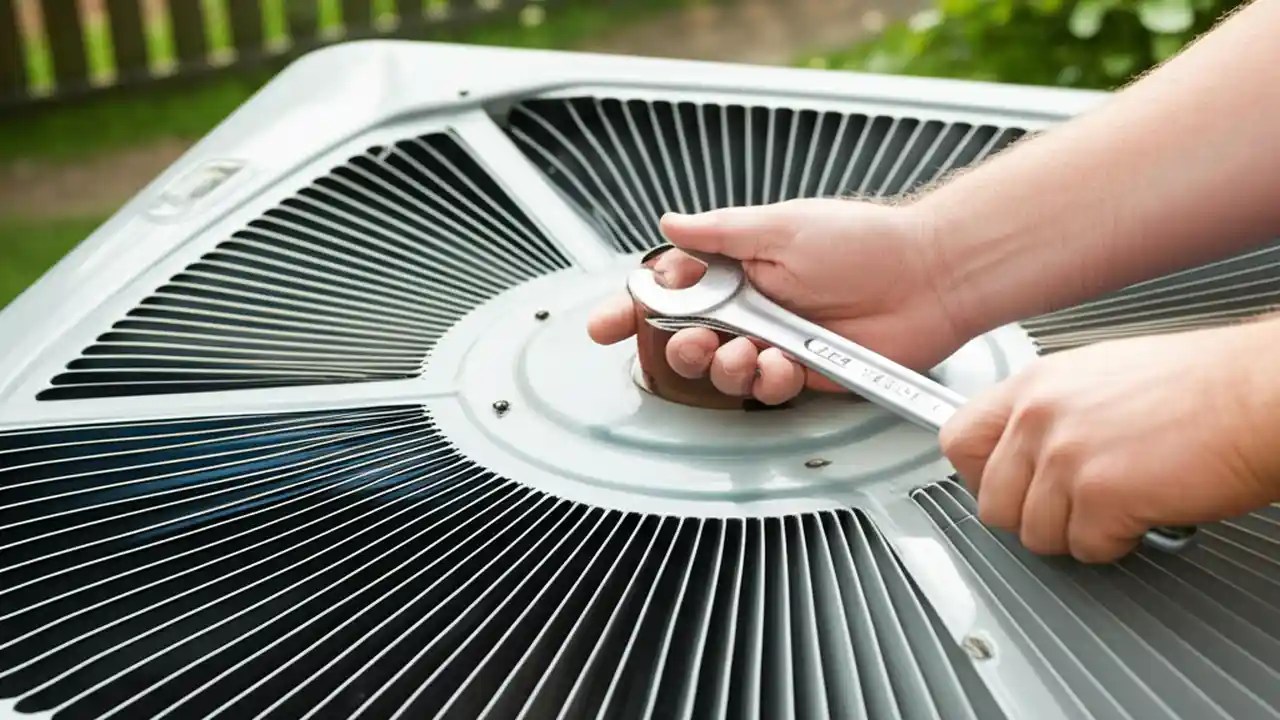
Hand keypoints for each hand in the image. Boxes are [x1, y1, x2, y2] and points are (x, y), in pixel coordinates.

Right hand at [587, 198, 972, 404]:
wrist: (928, 278)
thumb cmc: (864, 241)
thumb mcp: (780, 226)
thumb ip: (718, 232)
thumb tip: (669, 223)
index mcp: (737, 265)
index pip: (670, 288)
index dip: (632, 309)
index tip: (602, 326)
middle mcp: (750, 305)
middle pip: (685, 339)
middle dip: (680, 346)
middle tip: (696, 341)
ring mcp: (774, 341)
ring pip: (721, 372)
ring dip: (725, 367)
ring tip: (750, 351)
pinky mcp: (802, 373)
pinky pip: (765, 389)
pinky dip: (768, 381)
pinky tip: (785, 363)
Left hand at [940, 320, 1279, 562]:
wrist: (1257, 393)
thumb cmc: (1200, 385)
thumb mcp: (1098, 376)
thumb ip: (1051, 412)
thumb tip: (1026, 447)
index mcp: (1034, 386)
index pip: (959, 440)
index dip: (978, 474)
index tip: (1002, 484)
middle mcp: (1039, 418)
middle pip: (992, 501)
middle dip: (1033, 515)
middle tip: (1074, 505)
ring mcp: (1065, 457)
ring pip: (1035, 534)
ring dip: (1078, 531)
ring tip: (1119, 502)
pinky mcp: (1099, 496)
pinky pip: (1085, 548)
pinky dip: (1117, 542)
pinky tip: (1142, 511)